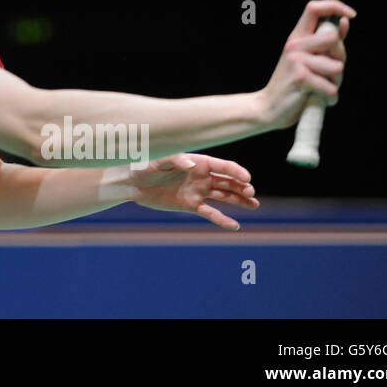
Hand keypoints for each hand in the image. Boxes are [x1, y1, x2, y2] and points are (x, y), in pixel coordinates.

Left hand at [129, 153, 258, 230]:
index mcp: (196, 162)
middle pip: (227, 181)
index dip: (236, 171)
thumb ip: (175, 161)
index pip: (221, 166)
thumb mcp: (158, 160)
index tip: (247, 179)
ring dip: (239, 200)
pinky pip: (210, 212)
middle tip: (250, 193)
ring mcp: (197, 191)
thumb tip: (192, 165)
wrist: (133, 183)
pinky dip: (222, 219)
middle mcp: (201, 176)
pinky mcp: (191, 204)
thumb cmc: (144, 165)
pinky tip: (234, 226)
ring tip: (254, 205)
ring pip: (223, 196)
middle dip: (240, 186)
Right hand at [256, 0, 355, 130]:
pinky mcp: (301, 78)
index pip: (314, 8)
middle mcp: (294, 45)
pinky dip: (329, 97)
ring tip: (321, 87)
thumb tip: (344, 21)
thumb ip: (326, 41)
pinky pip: (331, 87)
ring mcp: (296, 60)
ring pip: (337, 66)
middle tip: (330, 72)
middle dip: (340, 57)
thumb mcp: (307, 58)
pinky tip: (317, 98)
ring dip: (335, 82)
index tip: (351, 14)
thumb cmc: (293, 83)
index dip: (335, 6)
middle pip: (332, 38)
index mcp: (297, 37)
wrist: (269, 107)